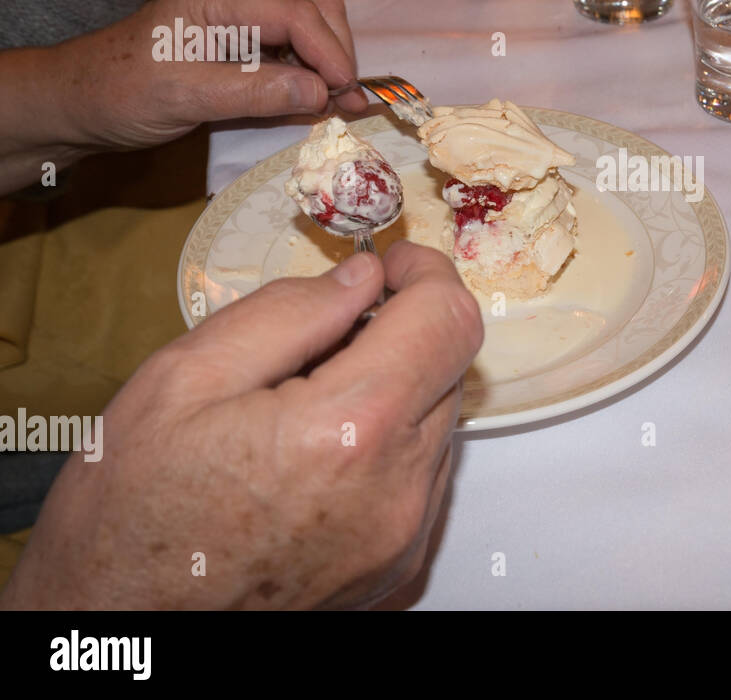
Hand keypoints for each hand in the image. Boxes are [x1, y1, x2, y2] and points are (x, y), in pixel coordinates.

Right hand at [0, 242, 483, 608]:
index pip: (448, 321)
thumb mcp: (182, 379)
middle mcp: (396, 489)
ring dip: (396, 389)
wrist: (118, 625)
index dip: (425, 274)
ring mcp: (403, 535)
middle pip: (451, 368)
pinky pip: (422, 476)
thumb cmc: (130, 514)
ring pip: (440, 421)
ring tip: (308, 404)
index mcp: (348, 431)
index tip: (390, 265)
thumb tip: (363, 279)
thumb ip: (288, 313)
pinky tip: (320, 454)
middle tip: (330, 332)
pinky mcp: (398, 564)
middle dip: (404, 330)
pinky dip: (389, 445)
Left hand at [53, 0, 366, 154]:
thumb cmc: (121, 92)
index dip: (330, 51)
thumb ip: (256, 91)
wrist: (78, 101)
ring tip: (339, 104)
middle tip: (349, 101)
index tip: (346, 93)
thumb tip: (321, 92)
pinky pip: (290, 48)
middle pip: (313, 6)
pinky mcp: (240, 42)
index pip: (296, 12)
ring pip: (309, 23)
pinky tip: (317, 100)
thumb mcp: (186, 97)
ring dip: (329, 60)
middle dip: (338, 50)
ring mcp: (239, 19)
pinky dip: (311, 72)